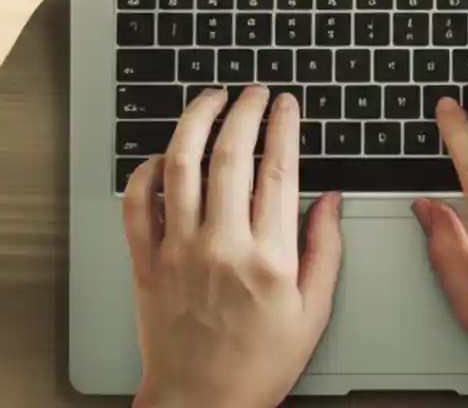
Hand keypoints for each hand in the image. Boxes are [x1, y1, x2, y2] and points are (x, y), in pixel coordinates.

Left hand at [121, 86, 342, 407]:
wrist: (201, 403)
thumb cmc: (259, 363)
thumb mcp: (313, 312)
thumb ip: (325, 250)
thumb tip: (330, 199)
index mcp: (269, 258)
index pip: (278, 171)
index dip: (283, 127)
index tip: (285, 104)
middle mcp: (222, 247)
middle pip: (230, 156)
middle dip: (243, 110)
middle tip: (253, 91)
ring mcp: (178, 252)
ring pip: (181, 166)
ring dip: (195, 121)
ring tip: (210, 98)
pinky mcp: (145, 262)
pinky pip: (137, 203)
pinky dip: (146, 171)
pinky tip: (164, 155)